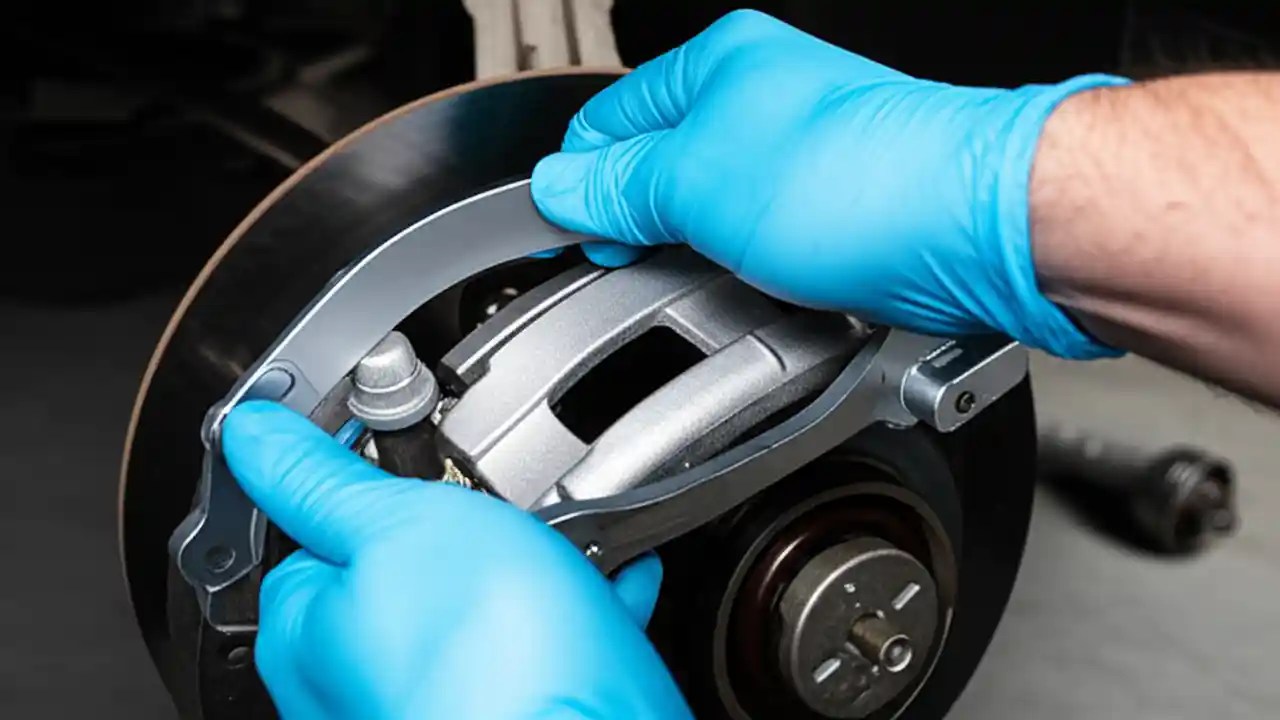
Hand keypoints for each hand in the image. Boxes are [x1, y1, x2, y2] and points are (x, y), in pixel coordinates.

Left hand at [222, 401, 691, 719]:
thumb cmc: (486, 663)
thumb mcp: (389, 526)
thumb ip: (316, 480)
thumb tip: (254, 436)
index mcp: (310, 633)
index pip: (314, 532)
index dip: (364, 481)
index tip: (407, 451)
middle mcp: (364, 680)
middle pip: (408, 567)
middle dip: (463, 522)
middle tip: (498, 497)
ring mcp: (443, 697)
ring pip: (484, 607)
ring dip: (533, 559)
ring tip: (571, 534)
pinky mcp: (517, 707)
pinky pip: (546, 645)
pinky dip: (581, 605)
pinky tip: (612, 578)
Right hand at [531, 9, 1126, 358]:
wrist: (975, 228)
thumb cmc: (863, 180)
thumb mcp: (697, 180)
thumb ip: (617, 187)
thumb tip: (560, 189)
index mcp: (719, 66)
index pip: (607, 121)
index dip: (579, 183)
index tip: (567, 235)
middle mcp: (762, 101)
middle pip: (658, 168)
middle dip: (641, 223)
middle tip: (636, 263)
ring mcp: (799, 159)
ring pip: (711, 213)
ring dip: (697, 253)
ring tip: (707, 276)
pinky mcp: (832, 213)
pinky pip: (759, 244)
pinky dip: (745, 271)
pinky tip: (753, 286)